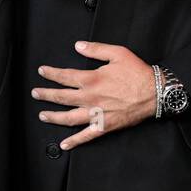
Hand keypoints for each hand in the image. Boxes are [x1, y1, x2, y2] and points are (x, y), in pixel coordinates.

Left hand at [32, 41, 155, 149]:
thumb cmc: (137, 72)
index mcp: (91, 79)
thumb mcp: (118, 53)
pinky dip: (74, 141)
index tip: (42, 71)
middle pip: (61, 97)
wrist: (155, 93)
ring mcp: (95, 114)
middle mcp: (89, 98)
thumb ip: (96, 49)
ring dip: (53, 117)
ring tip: (42, 115)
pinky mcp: (104, 126)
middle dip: (45, 95)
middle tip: (35, 93)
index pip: (64, 76)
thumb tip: (78, 45)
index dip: (51, 73)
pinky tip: (64, 144)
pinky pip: (86, 136)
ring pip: (68, 118)